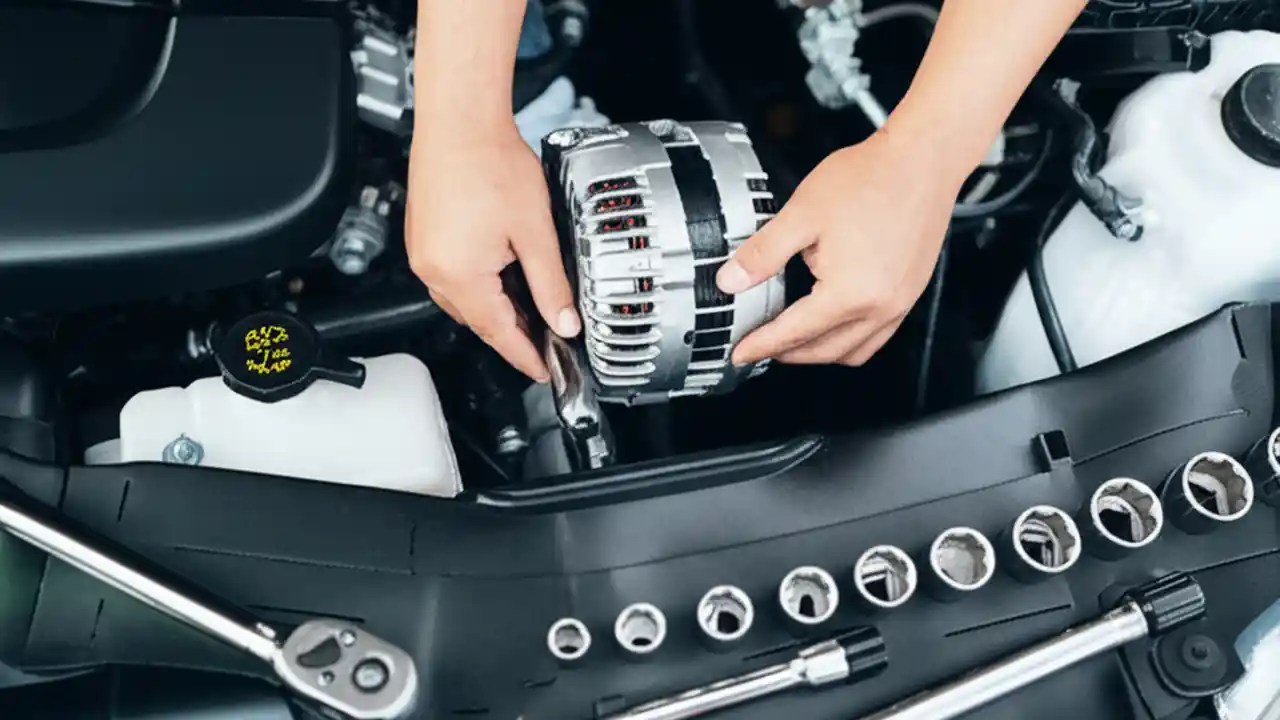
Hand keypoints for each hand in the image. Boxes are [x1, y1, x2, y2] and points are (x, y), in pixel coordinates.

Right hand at [406, 122, 579, 381]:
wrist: (460, 122)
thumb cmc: (490, 164)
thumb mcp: (535, 233)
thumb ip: (551, 285)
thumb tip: (565, 322)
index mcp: (460, 276)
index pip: (498, 334)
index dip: (525, 356)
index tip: (543, 371)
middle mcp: (434, 271)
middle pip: (479, 321)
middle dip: (514, 334)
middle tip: (547, 341)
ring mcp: (424, 255)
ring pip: (465, 301)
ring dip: (497, 308)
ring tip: (530, 307)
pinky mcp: (423, 239)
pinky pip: (452, 278)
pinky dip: (479, 286)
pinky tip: (503, 275)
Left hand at [716, 130, 960, 366]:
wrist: (923, 158)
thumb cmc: (872, 179)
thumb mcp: (801, 215)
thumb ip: (762, 254)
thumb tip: (731, 281)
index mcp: (850, 293)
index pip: (794, 333)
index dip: (761, 345)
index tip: (740, 353)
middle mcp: (880, 307)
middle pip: (824, 351)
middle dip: (787, 353)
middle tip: (760, 345)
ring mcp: (900, 302)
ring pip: (853, 351)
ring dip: (819, 352)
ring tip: (793, 339)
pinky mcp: (911, 292)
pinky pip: (877, 336)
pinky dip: (849, 340)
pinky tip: (832, 323)